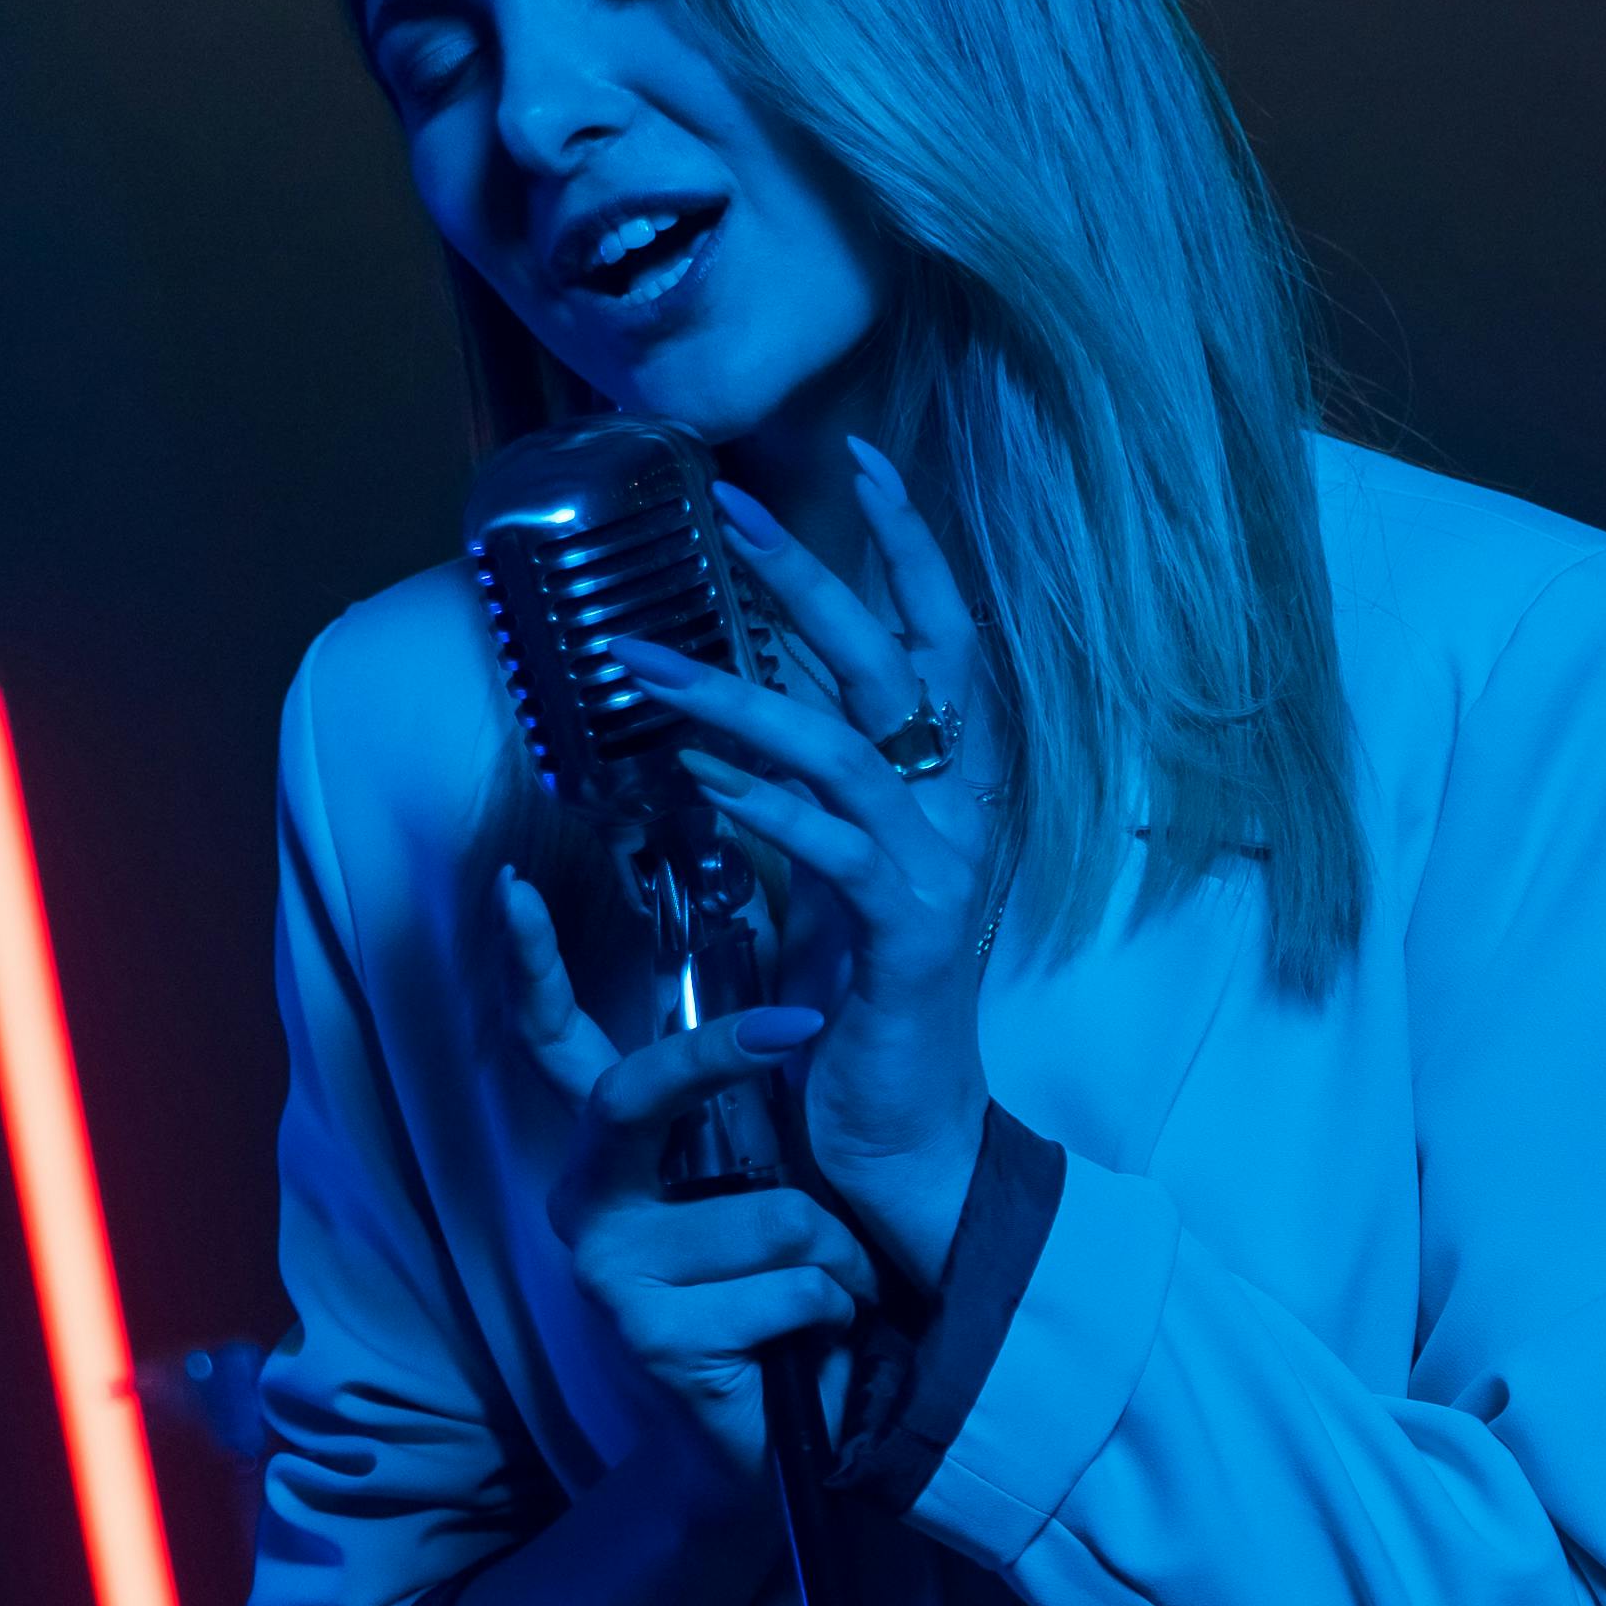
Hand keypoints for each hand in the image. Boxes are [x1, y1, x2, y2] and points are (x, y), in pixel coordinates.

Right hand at [498, 869, 884, 1467]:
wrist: (771, 1436)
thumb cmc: (777, 1296)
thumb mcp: (765, 1190)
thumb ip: (747, 1120)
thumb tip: (792, 1002)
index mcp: (611, 1158)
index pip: (556, 1050)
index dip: (529, 969)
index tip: (515, 889)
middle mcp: (587, 1202)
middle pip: (638, 1093)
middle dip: (719, 1054)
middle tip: (798, 1027)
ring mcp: (610, 1270)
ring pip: (775, 1211)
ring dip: (836, 1258)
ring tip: (820, 1296)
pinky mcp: (653, 1334)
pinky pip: (793, 1284)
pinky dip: (832, 1310)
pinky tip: (807, 1341)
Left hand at [607, 435, 1003, 1290]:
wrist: (909, 1141)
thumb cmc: (864, 1014)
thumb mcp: (832, 881)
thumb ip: (805, 801)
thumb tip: (729, 728)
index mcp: (954, 793)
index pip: (943, 643)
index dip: (909, 551)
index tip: (858, 464)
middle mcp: (964, 816)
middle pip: (898, 663)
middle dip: (812, 577)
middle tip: (732, 505)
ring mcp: (944, 872)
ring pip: (844, 745)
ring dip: (737, 693)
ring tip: (641, 657)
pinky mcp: (907, 934)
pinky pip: (832, 844)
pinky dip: (760, 802)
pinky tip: (694, 777)